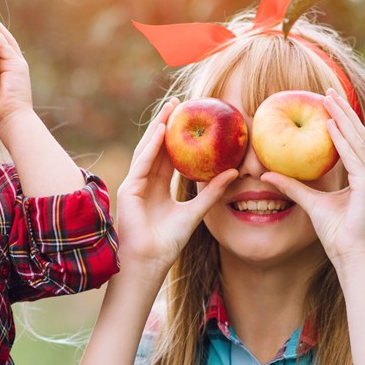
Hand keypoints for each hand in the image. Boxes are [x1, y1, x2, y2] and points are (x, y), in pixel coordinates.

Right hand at [116, 99, 236, 274]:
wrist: (149, 262)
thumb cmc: (169, 243)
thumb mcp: (196, 212)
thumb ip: (212, 192)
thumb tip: (234, 173)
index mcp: (158, 187)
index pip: (168, 155)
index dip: (177, 136)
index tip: (189, 117)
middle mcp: (145, 182)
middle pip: (156, 147)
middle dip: (166, 124)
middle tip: (179, 103)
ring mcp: (135, 184)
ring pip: (148, 150)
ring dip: (158, 127)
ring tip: (170, 108)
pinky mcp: (130, 189)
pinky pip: (142, 163)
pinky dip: (152, 146)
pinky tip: (162, 130)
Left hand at [260, 88, 364, 265]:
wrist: (350, 254)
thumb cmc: (334, 234)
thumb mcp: (310, 202)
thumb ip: (292, 186)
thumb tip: (266, 175)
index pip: (354, 142)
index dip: (342, 120)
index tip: (327, 103)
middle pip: (358, 135)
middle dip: (343, 111)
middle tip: (328, 91)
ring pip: (357, 140)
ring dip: (342, 117)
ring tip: (328, 99)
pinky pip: (353, 157)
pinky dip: (342, 140)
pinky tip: (329, 125)